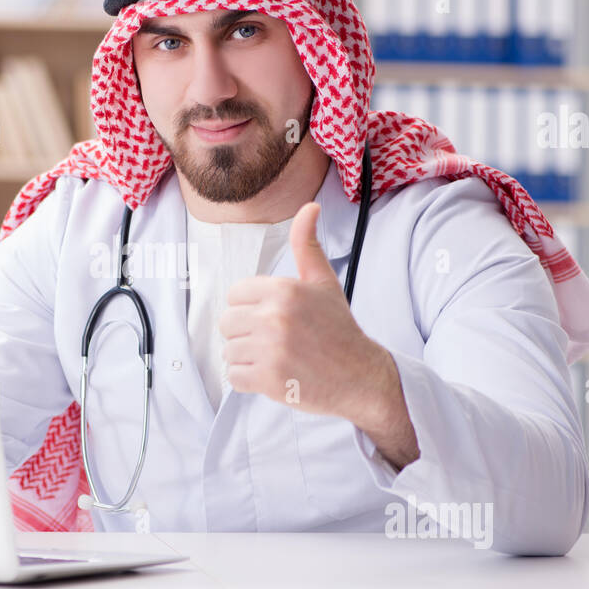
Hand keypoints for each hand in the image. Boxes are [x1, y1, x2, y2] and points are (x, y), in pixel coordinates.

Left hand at [219, 201, 393, 424]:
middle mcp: (275, 317)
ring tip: (276, 358)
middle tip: (274, 341)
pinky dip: (249, 381)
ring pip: (229, 351)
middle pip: (227, 323)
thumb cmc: (339, 329)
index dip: (250, 308)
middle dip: (245, 333)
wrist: (361, 375)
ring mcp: (271, 350)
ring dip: (248, 358)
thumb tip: (309, 207)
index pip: (235, 294)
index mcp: (284, 290)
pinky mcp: (269, 380)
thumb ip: (306, 245)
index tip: (272, 317)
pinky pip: (234, 378)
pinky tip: (273, 375)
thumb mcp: (323, 282)